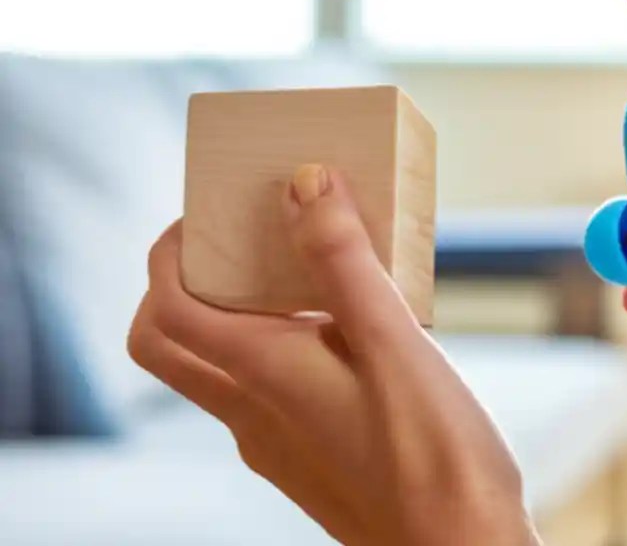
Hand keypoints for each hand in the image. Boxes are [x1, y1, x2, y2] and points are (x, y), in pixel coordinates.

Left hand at [128, 165, 540, 545]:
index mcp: (264, 378)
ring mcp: (276, 446)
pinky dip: (276, 352)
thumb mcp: (396, 342)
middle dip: (176, 284)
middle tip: (234, 243)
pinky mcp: (308, 462)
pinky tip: (349, 338)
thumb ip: (345, 262)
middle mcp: (252, 416)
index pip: (166, 307)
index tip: (210, 211)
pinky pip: (263, 396)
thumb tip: (304, 185)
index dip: (168, 251)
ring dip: (231, 315)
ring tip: (306, 276)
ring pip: (215, 371)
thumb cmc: (437, 457)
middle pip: (167, 345)